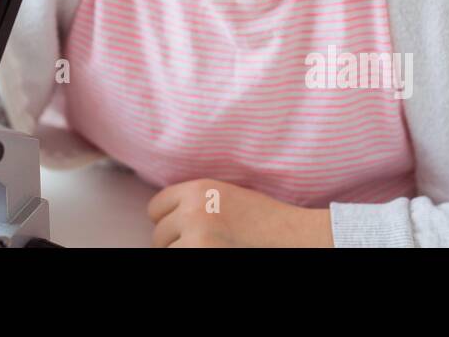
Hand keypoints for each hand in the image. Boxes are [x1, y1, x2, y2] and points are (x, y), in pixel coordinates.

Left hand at [147, 178, 333, 246]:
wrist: (293, 236)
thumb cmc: (265, 220)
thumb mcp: (226, 196)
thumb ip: (197, 200)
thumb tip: (165, 217)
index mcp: (198, 189)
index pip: (155, 207)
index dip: (167, 221)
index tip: (180, 230)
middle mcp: (193, 209)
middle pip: (159, 233)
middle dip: (175, 241)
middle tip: (201, 244)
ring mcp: (196, 235)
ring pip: (166, 251)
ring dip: (182, 252)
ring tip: (209, 248)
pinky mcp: (200, 254)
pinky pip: (178, 260)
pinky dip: (190, 259)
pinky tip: (211, 254)